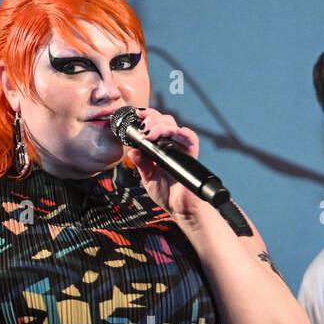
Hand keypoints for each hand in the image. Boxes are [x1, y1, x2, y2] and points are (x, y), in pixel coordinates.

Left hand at [123, 107, 206, 222]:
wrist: (179, 207)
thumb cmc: (166, 193)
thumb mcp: (148, 178)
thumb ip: (141, 164)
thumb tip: (132, 152)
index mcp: (159, 148)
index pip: (155, 125)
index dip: (147, 116)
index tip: (136, 115)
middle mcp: (171, 145)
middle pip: (165, 121)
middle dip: (152, 119)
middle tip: (144, 128)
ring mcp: (181, 148)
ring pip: (174, 126)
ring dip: (162, 125)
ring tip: (150, 133)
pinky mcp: (191, 154)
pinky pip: (190, 138)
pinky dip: (181, 132)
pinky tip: (170, 134)